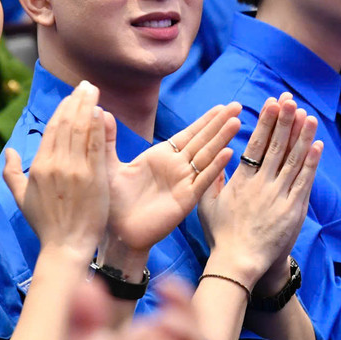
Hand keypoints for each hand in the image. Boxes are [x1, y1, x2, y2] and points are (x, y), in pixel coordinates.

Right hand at [2, 81, 111, 257]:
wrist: (66, 246)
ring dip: (88, 107)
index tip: (71, 97)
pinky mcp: (94, 177)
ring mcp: (76, 170)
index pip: (52, 129)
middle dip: (77, 100)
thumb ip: (11, 172)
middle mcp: (56, 164)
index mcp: (39, 166)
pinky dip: (98, 127)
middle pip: (67, 124)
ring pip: (82, 130)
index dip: (62, 109)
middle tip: (85, 85)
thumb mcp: (20, 198)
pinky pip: (96, 145)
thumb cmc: (44, 224)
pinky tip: (102, 112)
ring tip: (93, 91)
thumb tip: (9, 151)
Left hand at [107, 103, 240, 252]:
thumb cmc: (113, 203)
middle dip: (219, 123)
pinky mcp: (185, 200)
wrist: (117, 234)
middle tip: (238, 106)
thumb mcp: (109, 166)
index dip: (205, 120)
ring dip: (221, 140)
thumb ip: (109, 140)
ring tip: (236, 122)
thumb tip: (103, 112)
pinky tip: (228, 153)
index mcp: (161, 156)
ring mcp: (183, 183)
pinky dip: (215, 167)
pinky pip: (202, 181)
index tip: (221, 105)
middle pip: (203, 141)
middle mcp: (176, 167)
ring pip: (206, 156)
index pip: (188, 133)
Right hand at [200, 96, 321, 287]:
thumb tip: (217, 155)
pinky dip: (311, 163)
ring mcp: (278, 197)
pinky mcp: (293, 210)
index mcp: (241, 181)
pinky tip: (317, 145)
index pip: (255, 144)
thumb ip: (213, 179)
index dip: (265, 122)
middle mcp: (261, 185)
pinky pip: (304, 181)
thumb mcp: (206, 204)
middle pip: (275, 147)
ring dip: (302, 137)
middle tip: (290, 100)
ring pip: (292, 161)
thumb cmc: (221, 235)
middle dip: (284, 121)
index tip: (271, 103)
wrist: (239, 263)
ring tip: (308, 116)